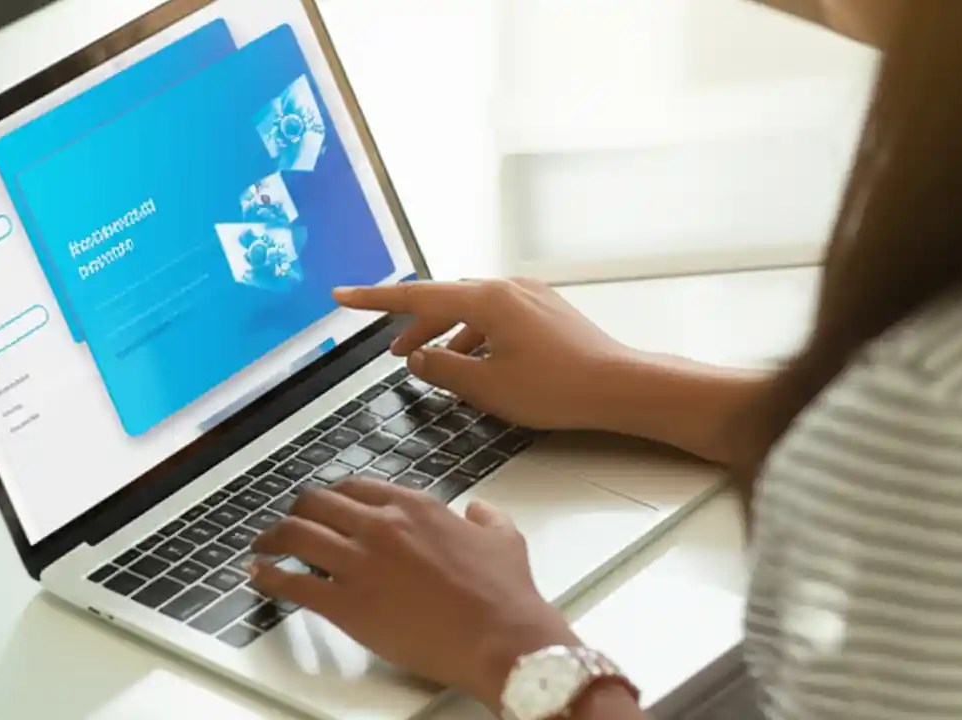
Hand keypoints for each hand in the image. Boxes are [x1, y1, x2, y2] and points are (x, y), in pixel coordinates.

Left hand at [250, 478, 577, 709]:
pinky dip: (270, 578)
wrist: (501, 638)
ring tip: (262, 547)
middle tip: (287, 524)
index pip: (355, 487)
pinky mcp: (347, 605)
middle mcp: (381, 526)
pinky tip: (261, 578)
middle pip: (317, 503)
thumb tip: (480, 510)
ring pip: (297, 535)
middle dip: (296, 511)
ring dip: (272, 539)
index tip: (324, 505)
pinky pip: (294, 584)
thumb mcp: (505, 540)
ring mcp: (361, 564)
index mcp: (415, 507)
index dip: (332, 495)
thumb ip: (487, 518)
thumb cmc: (504, 596)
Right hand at [334, 278, 632, 429]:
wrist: (619, 387)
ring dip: (447, 335)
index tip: (343, 295)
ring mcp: (529, 296)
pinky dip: (476, 336)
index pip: (416, 297)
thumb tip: (418, 357)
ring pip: (472, 310)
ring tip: (434, 365)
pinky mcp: (545, 310)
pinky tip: (476, 364)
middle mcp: (507, 288)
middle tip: (394, 356)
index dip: (375, 300)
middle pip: (445, 301)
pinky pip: (497, 316)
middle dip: (415, 327)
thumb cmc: (558, 388)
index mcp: (487, 300)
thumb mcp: (487, 387)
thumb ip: (442, 369)